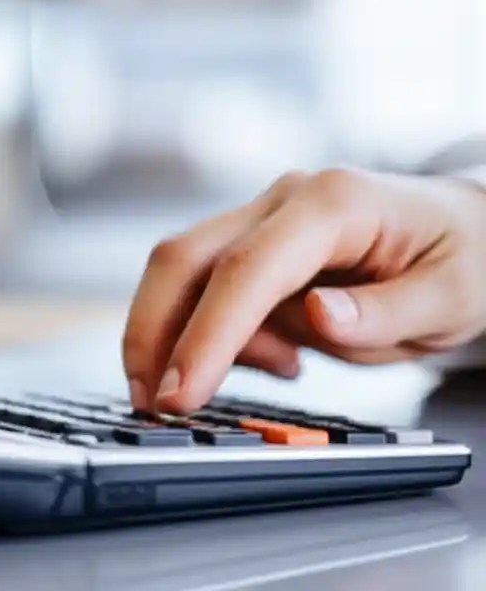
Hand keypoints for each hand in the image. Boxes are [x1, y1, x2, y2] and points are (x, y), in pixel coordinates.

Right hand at [122, 168, 485, 413]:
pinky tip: (272, 361)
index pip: (247, 269)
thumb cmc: (466, 257)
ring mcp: (260, 219)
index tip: (181, 392)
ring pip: (180, 272)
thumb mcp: (452, 296)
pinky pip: (206, 290)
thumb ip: (383, 311)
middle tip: (151, 402)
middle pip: (184, 258)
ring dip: (171, 338)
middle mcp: (284, 201)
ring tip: (217, 390)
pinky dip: (213, 336)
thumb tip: (315, 317)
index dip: (206, 335)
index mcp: (334, 203)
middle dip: (152, 333)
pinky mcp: (250, 246)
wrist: (470, 229)